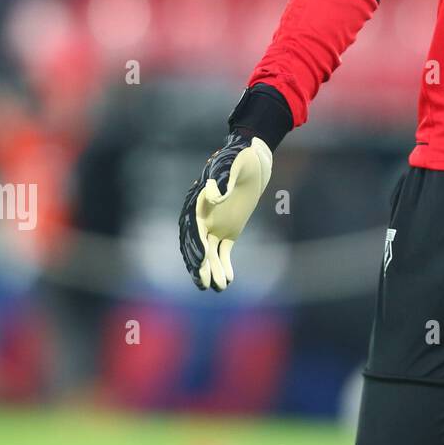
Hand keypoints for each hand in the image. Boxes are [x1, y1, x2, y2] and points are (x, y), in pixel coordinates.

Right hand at [179, 132, 272, 291]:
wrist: (251, 156)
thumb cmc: (239, 157)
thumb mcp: (233, 162)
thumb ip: (223, 177)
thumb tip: (214, 193)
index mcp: (199, 201)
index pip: (193, 227)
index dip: (195, 244)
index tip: (201, 259)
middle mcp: (203, 215)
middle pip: (197, 244)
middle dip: (199, 264)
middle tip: (204, 284)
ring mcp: (214, 224)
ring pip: (209, 251)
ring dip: (211, 270)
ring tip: (217, 288)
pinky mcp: (229, 229)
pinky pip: (223, 250)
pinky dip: (224, 265)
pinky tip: (228, 281)